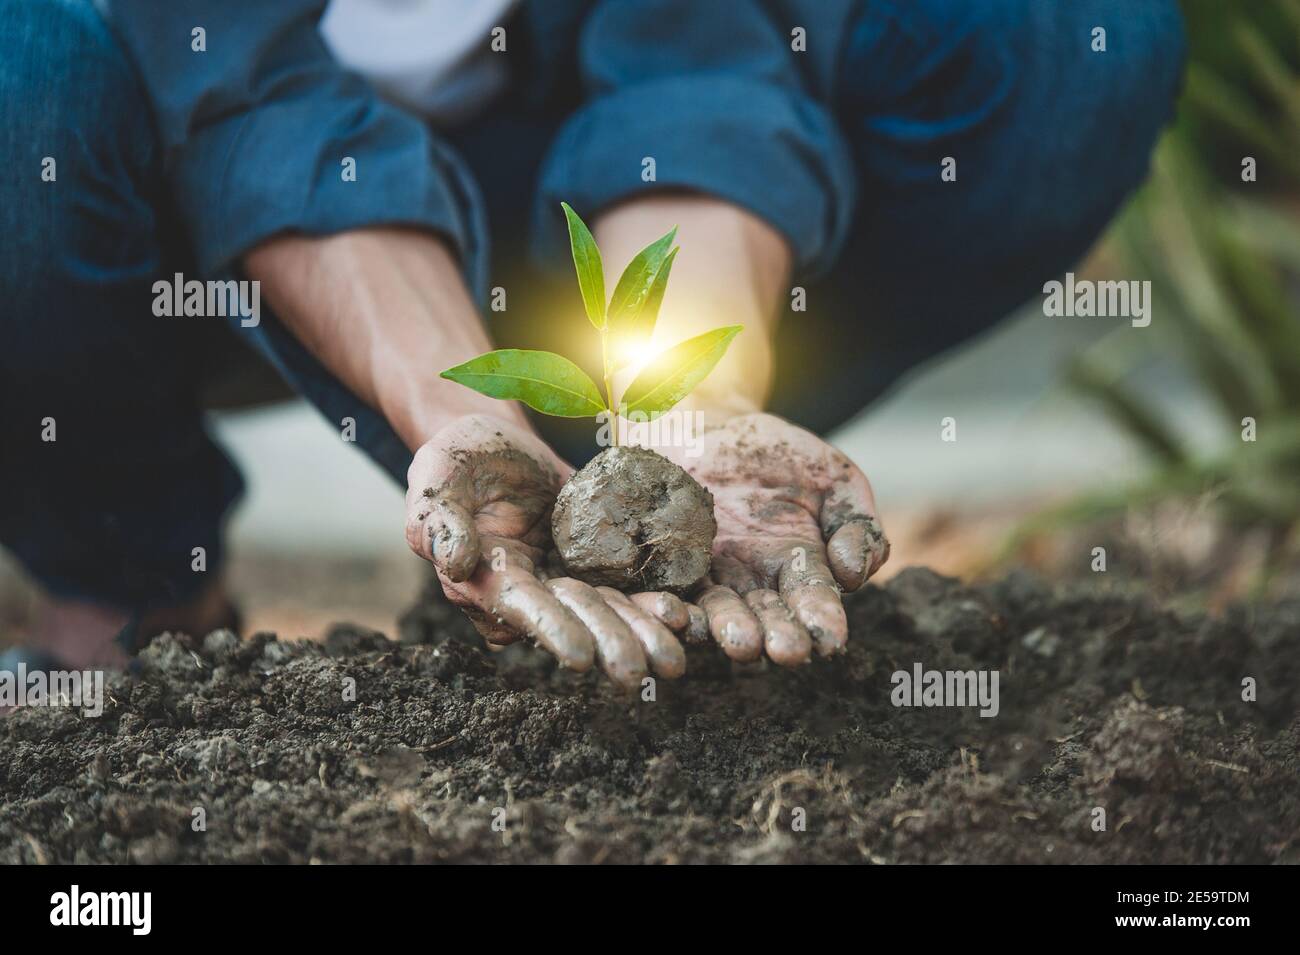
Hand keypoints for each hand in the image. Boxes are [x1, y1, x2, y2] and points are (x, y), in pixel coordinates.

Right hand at [405, 414, 695, 687]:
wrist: (500, 445)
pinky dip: (661, 601)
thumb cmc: (459, 458)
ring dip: (645, 634)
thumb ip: (438, 519)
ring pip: (612, 611)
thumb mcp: (438, 476)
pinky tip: (689, 615)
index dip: (552, 631)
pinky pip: (634, 585)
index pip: (522, 609)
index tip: (581, 658)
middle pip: (578, 620)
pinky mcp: (600, 561)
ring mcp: (569, 579)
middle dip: (613, 644)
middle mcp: (533, 591)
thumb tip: (453, 562)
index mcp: (488, 580)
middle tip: (650, 670)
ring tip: (677, 655)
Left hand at [658, 413, 888, 665]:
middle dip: (777, 634)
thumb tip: (854, 574)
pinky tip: (677, 614)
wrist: (713, 426)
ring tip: (739, 642)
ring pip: (718, 610)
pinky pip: (669, 587)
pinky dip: (672, 605)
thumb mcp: (835, 480)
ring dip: (728, 628)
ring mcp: (709, 575)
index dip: (823, 619)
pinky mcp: (668, 564)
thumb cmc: (784, 457)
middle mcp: (753, 583)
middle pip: (767, 615)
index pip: (814, 599)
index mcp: (799, 568)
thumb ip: (856, 525)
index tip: (830, 640)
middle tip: (785, 652)